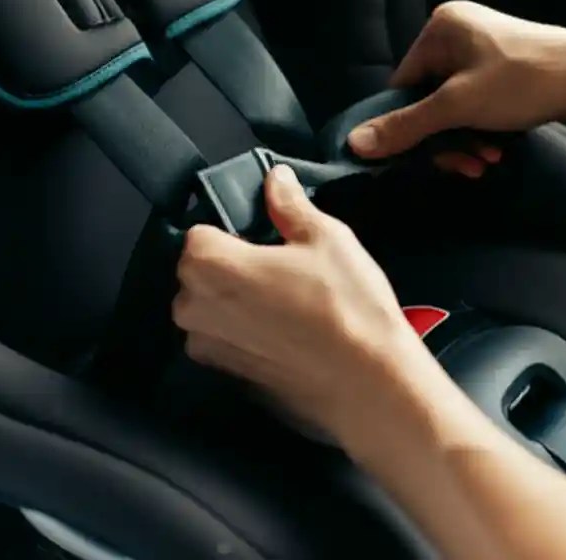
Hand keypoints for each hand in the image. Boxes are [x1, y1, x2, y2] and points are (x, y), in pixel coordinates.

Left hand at [172, 164, 430, 440]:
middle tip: (284, 268)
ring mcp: (209, 349)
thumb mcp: (328, 239)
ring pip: (211, 309)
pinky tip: (290, 333)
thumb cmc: (348, 308)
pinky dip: (248, 334)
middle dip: (232, 266)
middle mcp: (195, 309)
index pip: (198, 232)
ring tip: (290, 302)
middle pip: (199, 273)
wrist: (369, 385)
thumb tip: (276, 180)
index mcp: (210, 265)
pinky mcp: (227, 377)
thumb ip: (291, 206)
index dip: (232, 231)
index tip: (265, 237)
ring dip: (237, 302)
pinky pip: (226, 341)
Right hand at [348, 1, 565, 176]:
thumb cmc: (524, 82)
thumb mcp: (458, 108)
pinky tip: (497, 151)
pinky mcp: (506, 70)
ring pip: (454, 108)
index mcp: (440, 28)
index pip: (401, 85)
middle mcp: (458, 32)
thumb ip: (406, 126)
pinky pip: (477, 106)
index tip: (421, 158)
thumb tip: (355, 144)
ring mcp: (484, 51)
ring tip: (486, 161)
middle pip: (428, 99)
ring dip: (465, 141)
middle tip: (464, 166)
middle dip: (444, 139)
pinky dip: (482, 131)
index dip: (407, 126)